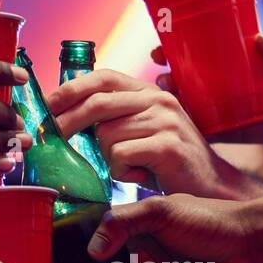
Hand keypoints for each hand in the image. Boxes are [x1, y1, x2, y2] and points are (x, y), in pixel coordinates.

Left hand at [48, 69, 252, 198]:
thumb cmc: (168, 161)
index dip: (72, 88)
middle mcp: (158, 100)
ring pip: (107, 135)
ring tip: (128, 167)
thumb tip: (67, 115)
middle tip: (53, 136)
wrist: (213, 185)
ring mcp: (165, 121)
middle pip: (98, 104)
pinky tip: (140, 175)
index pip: (104, 77)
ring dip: (108, 158)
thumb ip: (116, 118)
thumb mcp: (143, 130)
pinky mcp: (167, 146)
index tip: (49, 103)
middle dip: (68, 121)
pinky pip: (121, 156)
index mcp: (149, 92)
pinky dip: (122, 171)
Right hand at [152, 31, 262, 143]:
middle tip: (162, 78)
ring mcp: (220, 106)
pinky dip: (188, 127)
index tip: (159, 51)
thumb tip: (262, 39)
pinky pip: (201, 128)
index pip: (190, 50)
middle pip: (181, 76)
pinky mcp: (227, 129)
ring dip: (171, 101)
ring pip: (186, 102)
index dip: (169, 49)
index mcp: (227, 59)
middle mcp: (217, 82)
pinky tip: (178, 125)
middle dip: (164, 77)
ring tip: (169, 100)